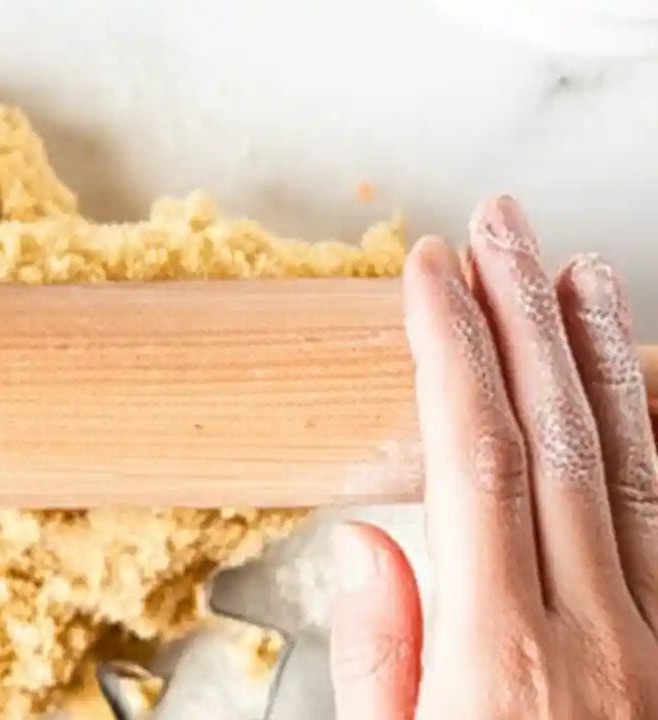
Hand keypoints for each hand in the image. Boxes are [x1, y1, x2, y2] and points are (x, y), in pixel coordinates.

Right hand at [329, 196, 657, 716]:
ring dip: (600, 357)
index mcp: (502, 661)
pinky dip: (654, 439)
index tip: (423, 273)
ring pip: (633, 463)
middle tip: (496, 228)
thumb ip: (380, 659)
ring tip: (577, 273)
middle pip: (554, 434)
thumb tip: (369, 538)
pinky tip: (640, 394)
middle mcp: (600, 634)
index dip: (447, 347)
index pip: (469, 455)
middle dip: (520, 313)